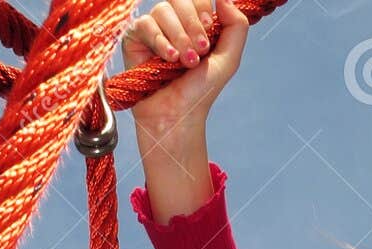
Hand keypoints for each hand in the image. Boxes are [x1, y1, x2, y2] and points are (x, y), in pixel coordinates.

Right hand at [122, 0, 249, 133]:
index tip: (207, 40)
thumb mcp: (229, 58)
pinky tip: (168, 60)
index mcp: (193, 22)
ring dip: (178, 37)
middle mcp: (173, 21)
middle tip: (197, 55)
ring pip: (163, 10)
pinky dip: (159, 41)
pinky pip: (145, 24)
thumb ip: (236, 25)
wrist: (177, 116)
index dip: (202, 12)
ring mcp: (153, 29)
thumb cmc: (200, 91)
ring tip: (183, 63)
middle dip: (191, 26)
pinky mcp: (134, 39)